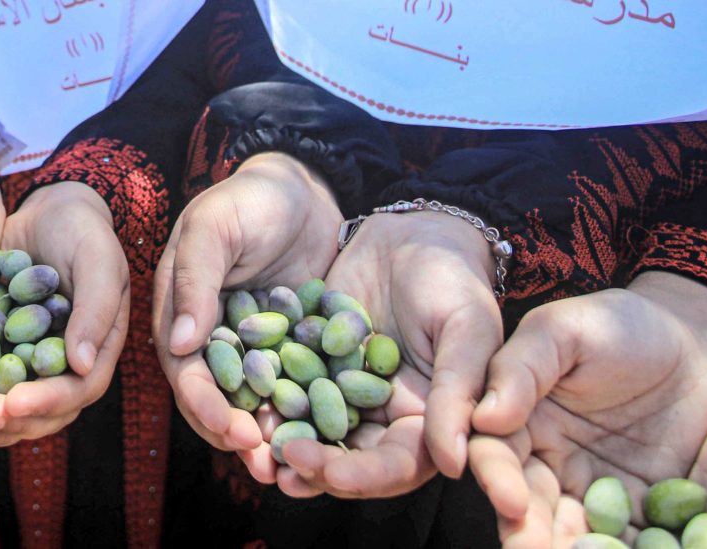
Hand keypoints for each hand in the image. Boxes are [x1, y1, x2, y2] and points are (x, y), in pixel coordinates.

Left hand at [0, 181, 127, 454]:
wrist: (48, 209)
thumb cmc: (82, 230)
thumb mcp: (97, 259)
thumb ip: (95, 308)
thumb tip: (81, 364)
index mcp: (95, 350)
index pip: (77, 390)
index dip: (46, 402)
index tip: (12, 404)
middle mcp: (63, 365)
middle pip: (41, 410)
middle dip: (9, 420)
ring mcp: (29, 360)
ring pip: (9, 403)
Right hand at [153, 154, 342, 458]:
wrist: (306, 185)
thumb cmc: (250, 197)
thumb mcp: (215, 227)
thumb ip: (196, 278)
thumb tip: (180, 344)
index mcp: (182, 311)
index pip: (186, 371)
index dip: (204, 405)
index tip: (232, 431)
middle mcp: (214, 337)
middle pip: (219, 398)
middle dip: (238, 436)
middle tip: (267, 467)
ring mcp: (255, 346)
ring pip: (257, 402)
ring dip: (271, 437)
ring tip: (293, 469)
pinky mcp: (294, 348)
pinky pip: (297, 388)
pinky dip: (306, 415)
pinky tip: (327, 440)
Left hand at [269, 210, 499, 499]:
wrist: (414, 230)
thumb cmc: (455, 280)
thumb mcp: (466, 330)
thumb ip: (457, 394)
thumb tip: (454, 465)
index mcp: (427, 421)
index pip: (396, 464)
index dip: (362, 476)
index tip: (327, 472)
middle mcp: (384, 416)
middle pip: (348, 457)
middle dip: (314, 466)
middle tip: (280, 465)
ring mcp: (345, 389)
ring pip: (313, 427)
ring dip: (284, 440)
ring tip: (251, 447)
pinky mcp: (315, 360)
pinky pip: (289, 383)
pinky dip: (267, 394)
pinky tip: (240, 397)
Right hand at [467, 273, 706, 547]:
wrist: (700, 350)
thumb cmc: (623, 325)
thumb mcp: (567, 329)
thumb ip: (523, 365)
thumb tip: (484, 416)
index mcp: (520, 419)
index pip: (495, 453)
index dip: (496, 478)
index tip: (512, 502)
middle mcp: (548, 463)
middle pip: (527, 506)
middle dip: (527, 535)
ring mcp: (593, 494)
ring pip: (570, 532)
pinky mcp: (637, 515)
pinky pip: (623, 540)